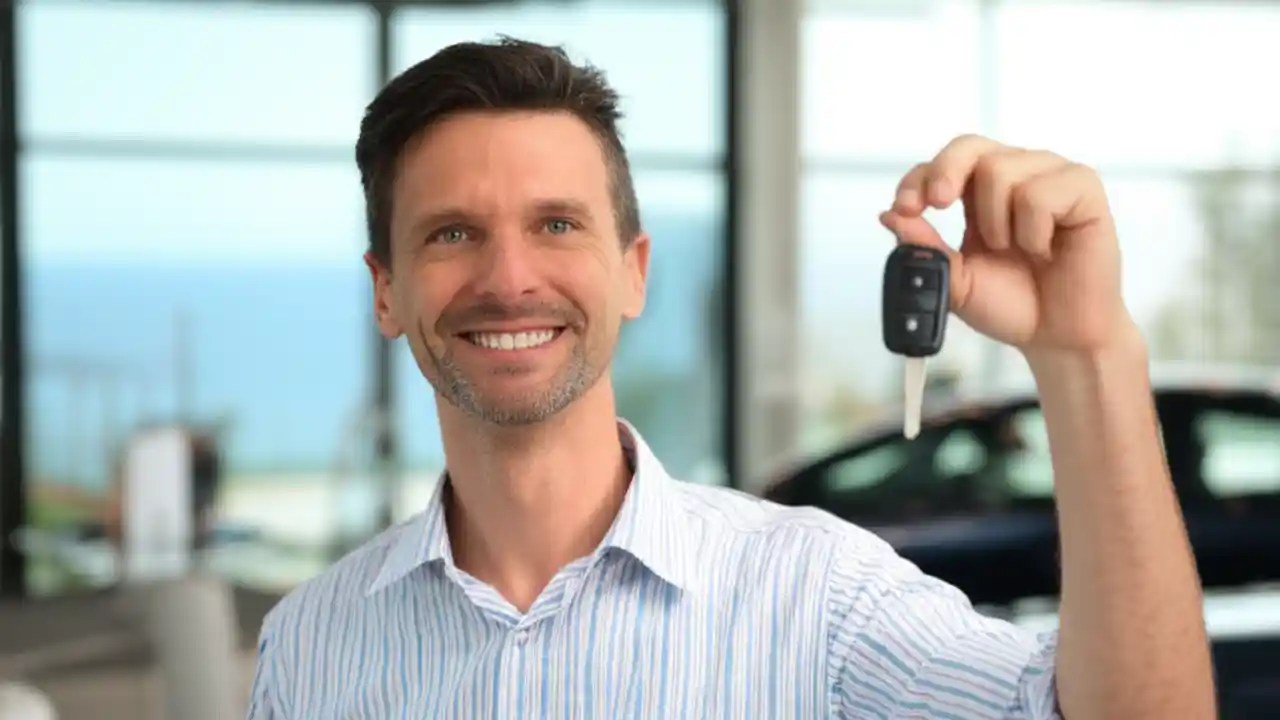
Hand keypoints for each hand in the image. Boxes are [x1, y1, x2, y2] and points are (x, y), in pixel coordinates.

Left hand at [880, 134, 1138, 357]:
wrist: (1057, 335)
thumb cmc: (1012, 303)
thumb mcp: (954, 280)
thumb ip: (924, 248)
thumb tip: (890, 216)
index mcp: (977, 194)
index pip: (941, 165)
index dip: (918, 179)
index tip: (905, 208)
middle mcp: (1012, 175)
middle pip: (968, 145)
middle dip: (945, 171)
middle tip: (939, 203)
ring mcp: (1048, 177)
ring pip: (1001, 169)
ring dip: (997, 222)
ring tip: (1015, 249)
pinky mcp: (1082, 188)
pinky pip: (1040, 192)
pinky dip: (1033, 230)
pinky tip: (1045, 248)